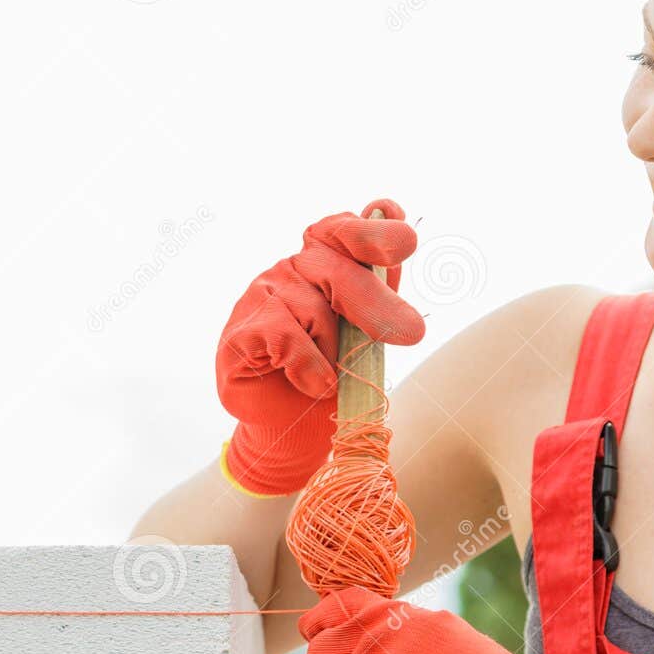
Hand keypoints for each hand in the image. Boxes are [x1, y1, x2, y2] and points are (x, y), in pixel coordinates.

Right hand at [215, 199, 422, 496]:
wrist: (292, 427)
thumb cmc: (333, 374)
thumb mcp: (368, 334)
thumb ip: (380, 285)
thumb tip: (401, 226)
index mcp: (327, 260)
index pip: (345, 231)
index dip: (373, 231)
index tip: (405, 240)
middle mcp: (294, 268)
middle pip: (337, 268)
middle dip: (376, 302)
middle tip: (412, 334)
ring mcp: (263, 294)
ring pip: (313, 308)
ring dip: (335, 351)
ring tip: (334, 379)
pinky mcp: (241, 330)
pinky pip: (284, 336)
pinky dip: (308, 365)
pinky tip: (316, 384)